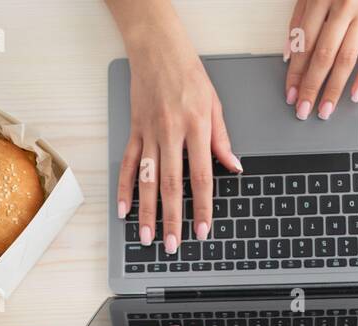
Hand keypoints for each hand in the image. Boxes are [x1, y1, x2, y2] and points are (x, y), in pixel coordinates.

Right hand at [111, 1, 242, 253]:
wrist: (157, 49)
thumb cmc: (188, 74)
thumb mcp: (214, 103)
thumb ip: (221, 139)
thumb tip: (234, 167)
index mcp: (196, 128)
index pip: (201, 176)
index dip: (203, 207)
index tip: (203, 230)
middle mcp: (171, 133)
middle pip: (172, 185)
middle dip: (172, 219)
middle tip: (172, 245)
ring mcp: (149, 134)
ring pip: (148, 180)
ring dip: (147, 211)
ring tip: (147, 236)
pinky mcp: (134, 131)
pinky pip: (128, 164)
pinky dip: (125, 188)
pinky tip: (124, 210)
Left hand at [284, 0, 357, 119]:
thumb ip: (299, 19)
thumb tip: (289, 55)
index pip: (304, 43)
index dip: (295, 72)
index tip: (290, 93)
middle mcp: (344, 4)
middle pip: (324, 55)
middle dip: (311, 86)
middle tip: (303, 110)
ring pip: (347, 57)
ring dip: (334, 88)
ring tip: (325, 109)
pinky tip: (354, 93)